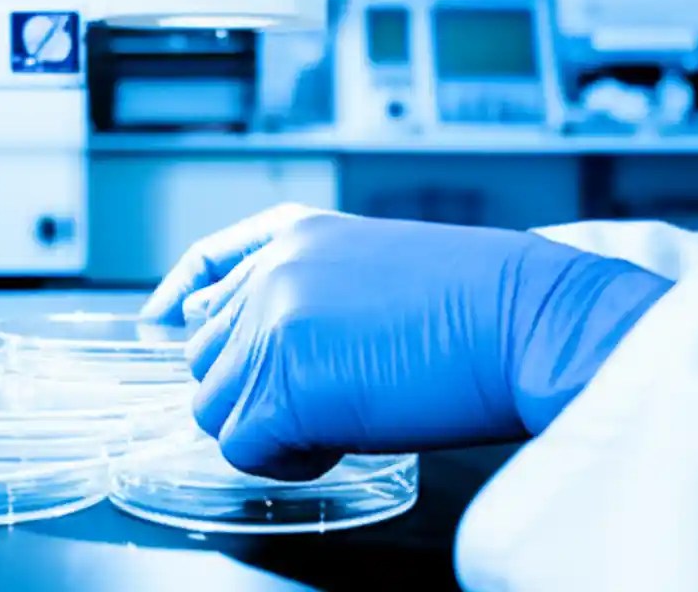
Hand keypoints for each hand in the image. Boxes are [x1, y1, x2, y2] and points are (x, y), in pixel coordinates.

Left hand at [146, 212, 672, 480]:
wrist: (531, 320)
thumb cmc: (482, 304)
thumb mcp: (376, 267)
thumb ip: (304, 289)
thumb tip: (239, 338)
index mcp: (296, 236)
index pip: (209, 272)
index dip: (187, 304)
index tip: (166, 319)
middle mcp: (272, 274)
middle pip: (208, 357)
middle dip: (255, 388)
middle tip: (326, 397)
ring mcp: (271, 325)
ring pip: (216, 406)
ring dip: (268, 428)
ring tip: (338, 420)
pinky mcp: (281, 383)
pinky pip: (242, 447)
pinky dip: (283, 460)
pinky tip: (336, 443)